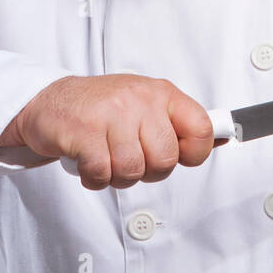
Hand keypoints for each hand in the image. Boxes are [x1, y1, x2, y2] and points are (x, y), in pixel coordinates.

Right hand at [0, 74, 214, 189]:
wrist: (49, 101)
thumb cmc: (101, 109)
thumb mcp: (145, 105)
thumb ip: (178, 124)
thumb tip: (223, 139)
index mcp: (161, 93)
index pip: (201, 129)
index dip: (193, 153)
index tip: (179, 155)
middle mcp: (139, 100)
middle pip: (165, 160)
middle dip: (147, 170)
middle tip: (128, 157)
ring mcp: (111, 114)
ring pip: (132, 171)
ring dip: (116, 176)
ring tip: (106, 157)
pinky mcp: (84, 131)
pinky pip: (102, 174)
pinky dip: (94, 179)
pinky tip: (88, 162)